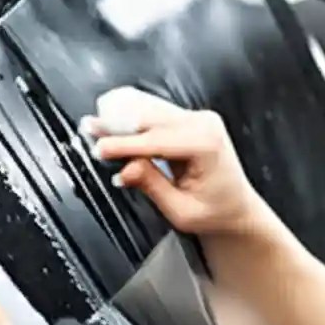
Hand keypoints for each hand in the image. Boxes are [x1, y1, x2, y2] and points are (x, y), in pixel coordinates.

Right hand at [84, 86, 265, 235]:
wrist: (236, 208)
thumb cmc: (215, 212)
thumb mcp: (181, 210)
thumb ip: (153, 186)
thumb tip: (125, 169)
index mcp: (207, 145)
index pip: (156, 140)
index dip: (124, 144)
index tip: (100, 148)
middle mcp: (205, 125)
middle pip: (151, 119)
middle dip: (117, 125)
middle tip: (88, 128)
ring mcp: (198, 119)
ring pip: (150, 112)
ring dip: (121, 119)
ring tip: (94, 123)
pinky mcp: (189, 120)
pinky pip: (156, 114)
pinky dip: (132, 120)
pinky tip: (111, 122)